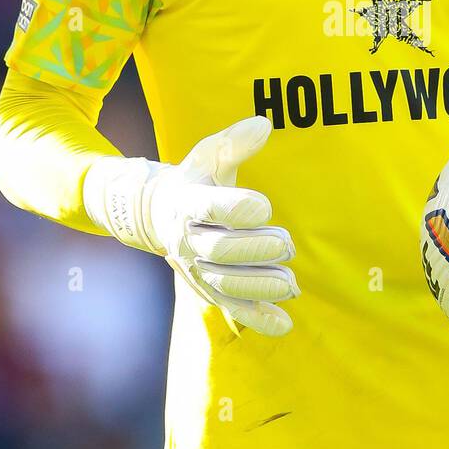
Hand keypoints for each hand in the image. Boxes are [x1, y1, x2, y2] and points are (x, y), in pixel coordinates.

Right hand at [143, 116, 297, 336]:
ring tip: (291, 283)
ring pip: (226, 285)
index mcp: (187, 202)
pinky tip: (284, 324)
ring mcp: (196, 269)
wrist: (157, 214)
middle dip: (257, 250)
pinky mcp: (208, 289)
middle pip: (221, 252)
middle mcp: (188, 240)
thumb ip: (235, 143)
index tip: (264, 207)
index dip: (237, 209)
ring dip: (261, 286)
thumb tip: (264, 124)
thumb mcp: (209, 156)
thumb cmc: (195, 179)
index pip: (210, 208)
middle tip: (287, 243)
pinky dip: (258, 319)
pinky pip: (232, 309)